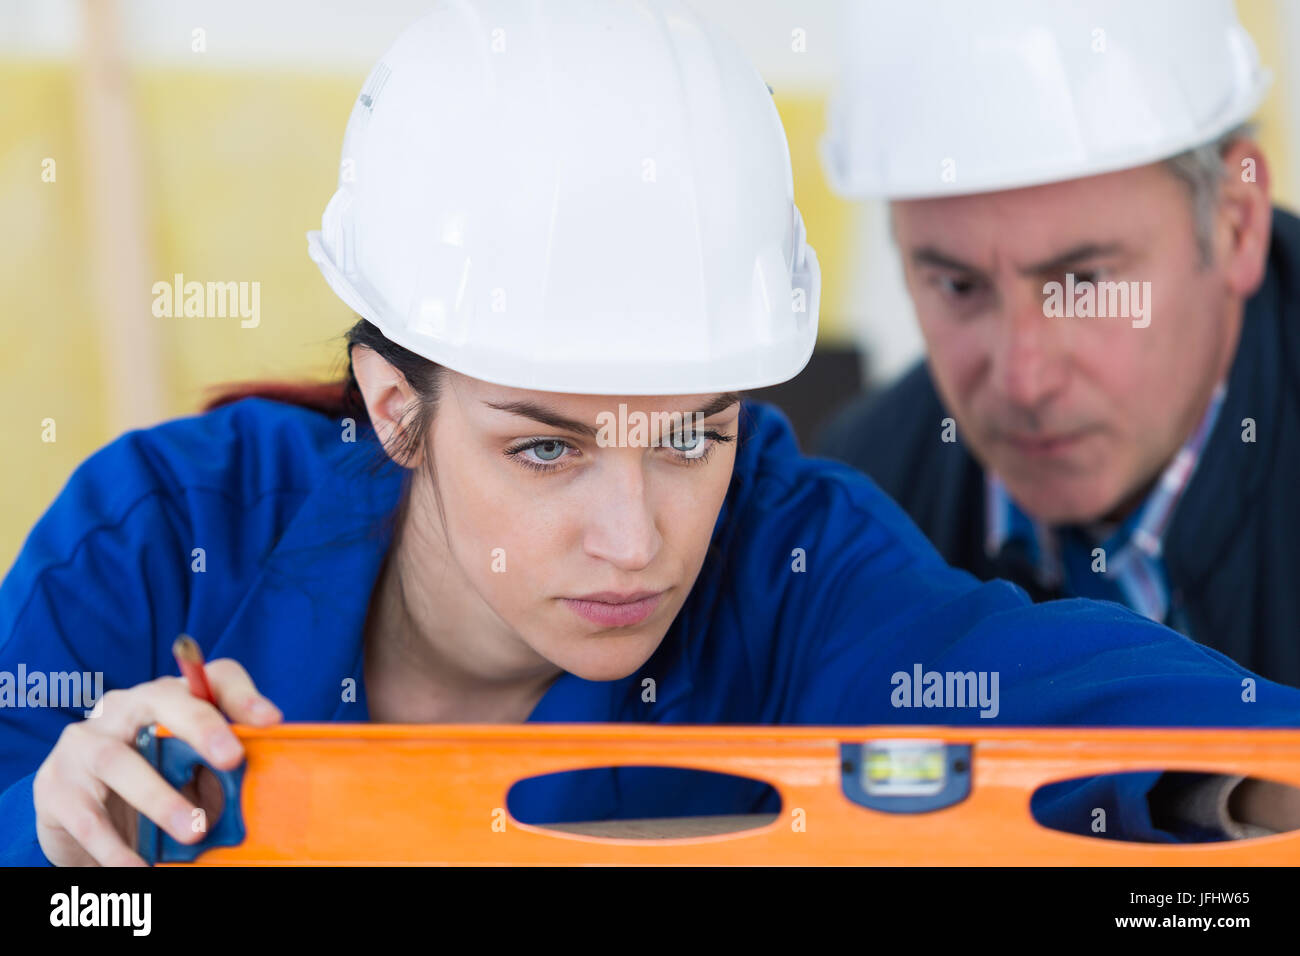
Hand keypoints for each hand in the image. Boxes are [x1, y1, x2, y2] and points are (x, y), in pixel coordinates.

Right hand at [32, 658, 281, 865]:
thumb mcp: (188, 765)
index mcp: (165, 698)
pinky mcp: (55, 786)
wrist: (75, 810)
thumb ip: (222, 762)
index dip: (242, 695)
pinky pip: (86, 816)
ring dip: (160, 799)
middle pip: (162, 700)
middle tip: (232, 759)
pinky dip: (115, 846)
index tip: (270, 721)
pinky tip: (141, 866)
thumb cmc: (149, 778)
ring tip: (194, 831)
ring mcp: (83, 742)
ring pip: (119, 761)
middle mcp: (123, 708)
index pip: (210, 679)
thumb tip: (267, 777)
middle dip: (200, 727)